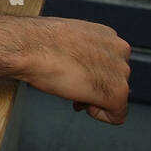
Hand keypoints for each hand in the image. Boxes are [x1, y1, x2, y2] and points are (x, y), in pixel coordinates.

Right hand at [15, 18, 130, 123]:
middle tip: (71, 87)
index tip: (77, 77)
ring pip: (116, 96)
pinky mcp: (117, 92)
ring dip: (94, 98)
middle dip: (94, 87)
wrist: (29, 47)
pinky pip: (117, 115)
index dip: (91, 74)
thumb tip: (78, 62)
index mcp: (107, 35)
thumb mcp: (65, 38)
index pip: (110, 62)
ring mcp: (120, 72)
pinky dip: (99, 115)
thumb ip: (80, 49)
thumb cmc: (38, 42)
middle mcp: (119, 50)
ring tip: (71, 91)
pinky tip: (80, 103)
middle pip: (116, 79)